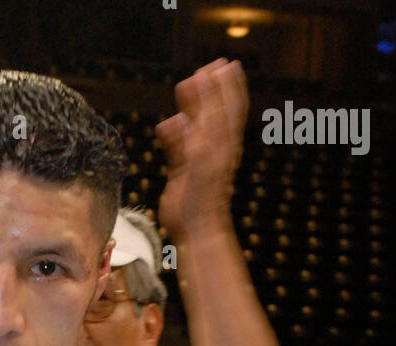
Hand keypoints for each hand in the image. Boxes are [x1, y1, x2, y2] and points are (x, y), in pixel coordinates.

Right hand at [156, 58, 247, 239]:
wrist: (197, 230)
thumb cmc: (204, 197)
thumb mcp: (203, 157)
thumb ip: (198, 127)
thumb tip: (191, 101)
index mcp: (224, 142)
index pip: (230, 106)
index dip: (229, 85)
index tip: (225, 65)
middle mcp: (214, 147)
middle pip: (215, 111)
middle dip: (211, 89)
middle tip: (207, 68)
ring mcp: (199, 158)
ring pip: (196, 125)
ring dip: (192, 106)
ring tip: (185, 87)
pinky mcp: (184, 171)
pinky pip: (179, 146)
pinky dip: (173, 133)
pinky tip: (166, 127)